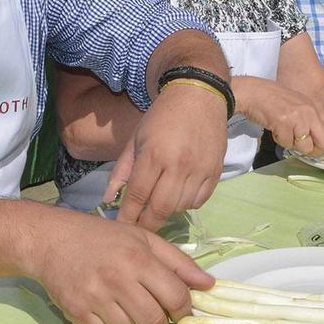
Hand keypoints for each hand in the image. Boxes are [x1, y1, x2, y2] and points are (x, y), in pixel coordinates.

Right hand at [29, 216, 211, 323]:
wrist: (51, 240)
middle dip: (158, 322)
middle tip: (149, 308)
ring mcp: (95, 298)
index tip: (177, 308)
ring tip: (121, 302)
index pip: (176, 298)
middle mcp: (118, 280)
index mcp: (139, 259)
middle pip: (153, 323)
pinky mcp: (76, 312)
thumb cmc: (102, 238)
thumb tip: (209, 286)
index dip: (183, 309)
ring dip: (131, 322)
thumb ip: (179, 263)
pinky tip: (102, 306)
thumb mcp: (144, 239)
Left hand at [107, 81, 227, 230]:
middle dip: (147, 223)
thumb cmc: (162, 116)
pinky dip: (186, 204)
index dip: (128, 215)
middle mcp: (178, 165)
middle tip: (139, 227)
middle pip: (161, 208)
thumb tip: (108, 199)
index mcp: (153, 155)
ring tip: (157, 207)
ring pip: (181, 207)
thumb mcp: (135, 139)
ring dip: (166, 212)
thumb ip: (122, 171)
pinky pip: (199, 201)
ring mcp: (199, 170)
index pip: (138, 195)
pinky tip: (177, 196)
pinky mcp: (215, 172)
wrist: (199, 96)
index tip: (122, 226)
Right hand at [235, 77, 323, 161]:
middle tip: (301, 141)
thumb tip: (321, 143)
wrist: (255, 92)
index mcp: (317, 108)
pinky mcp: (284, 124)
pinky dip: (280, 141)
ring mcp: (298, 118)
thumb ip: (313, 121)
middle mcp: (311, 112)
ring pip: (306, 147)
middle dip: (315, 148)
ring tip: (285, 130)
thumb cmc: (276, 100)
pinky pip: (288, 144)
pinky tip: (275, 128)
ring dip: (294, 144)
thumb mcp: (300, 106)